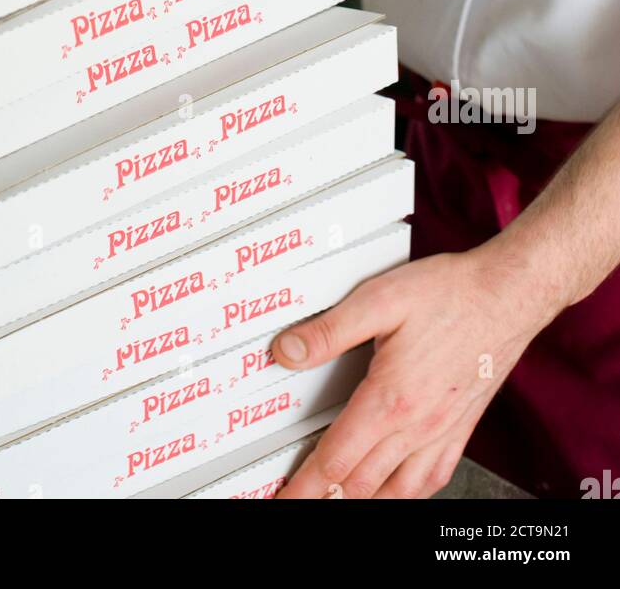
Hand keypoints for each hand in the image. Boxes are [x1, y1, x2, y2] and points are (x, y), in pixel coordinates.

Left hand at [272, 241, 561, 498]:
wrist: (509, 294)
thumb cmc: (451, 293)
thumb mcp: (379, 299)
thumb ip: (329, 330)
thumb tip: (286, 351)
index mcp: (391, 399)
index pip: (334, 461)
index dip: (302, 485)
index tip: (283, 498)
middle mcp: (418, 425)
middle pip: (359, 484)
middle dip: (324, 498)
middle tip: (299, 499)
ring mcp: (443, 431)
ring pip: (395, 490)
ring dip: (361, 501)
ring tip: (336, 501)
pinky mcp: (462, 427)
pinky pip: (432, 479)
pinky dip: (405, 494)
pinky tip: (396, 490)